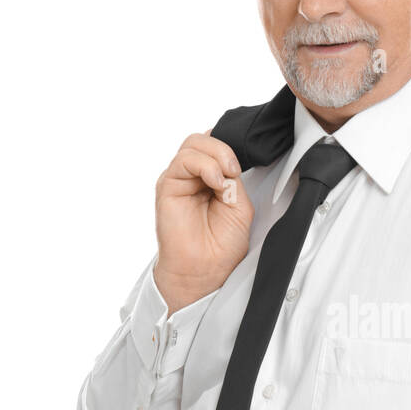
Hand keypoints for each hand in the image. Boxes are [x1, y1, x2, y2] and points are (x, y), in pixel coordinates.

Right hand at [153, 131, 254, 313]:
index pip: (218, 146)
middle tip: (234, 171)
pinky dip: (203, 165)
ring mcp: (179, 179)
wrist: (204, 269)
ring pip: (193, 144)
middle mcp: (193, 176)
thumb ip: (233, 180)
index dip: (232, 149)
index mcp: (212, 178)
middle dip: (224, 149)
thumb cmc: (221, 245)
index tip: (243, 168)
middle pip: (204, 139)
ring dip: (216, 156)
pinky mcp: (167, 186)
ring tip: (224, 180)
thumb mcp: (239, 205)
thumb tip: (226, 162)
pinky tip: (215, 182)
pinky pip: (183, 160)